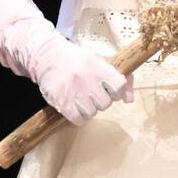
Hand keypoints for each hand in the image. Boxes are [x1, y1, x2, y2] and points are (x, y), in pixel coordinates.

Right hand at [0, 0, 133, 124]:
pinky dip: (78, 117)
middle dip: (100, 100)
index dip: (114, 90)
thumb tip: (129, 100)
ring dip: (88, 109)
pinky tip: (74, 107)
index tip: (106, 87)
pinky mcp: (62, 102)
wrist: (47, 57)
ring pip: (92, 113)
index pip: (118, 86)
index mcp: (98, 66)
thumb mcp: (101, 61)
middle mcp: (87, 79)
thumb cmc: (78, 60)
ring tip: (81, 98)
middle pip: (105, 103)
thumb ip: (121, 78)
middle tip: (90, 92)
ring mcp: (74, 91)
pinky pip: (78, 120)